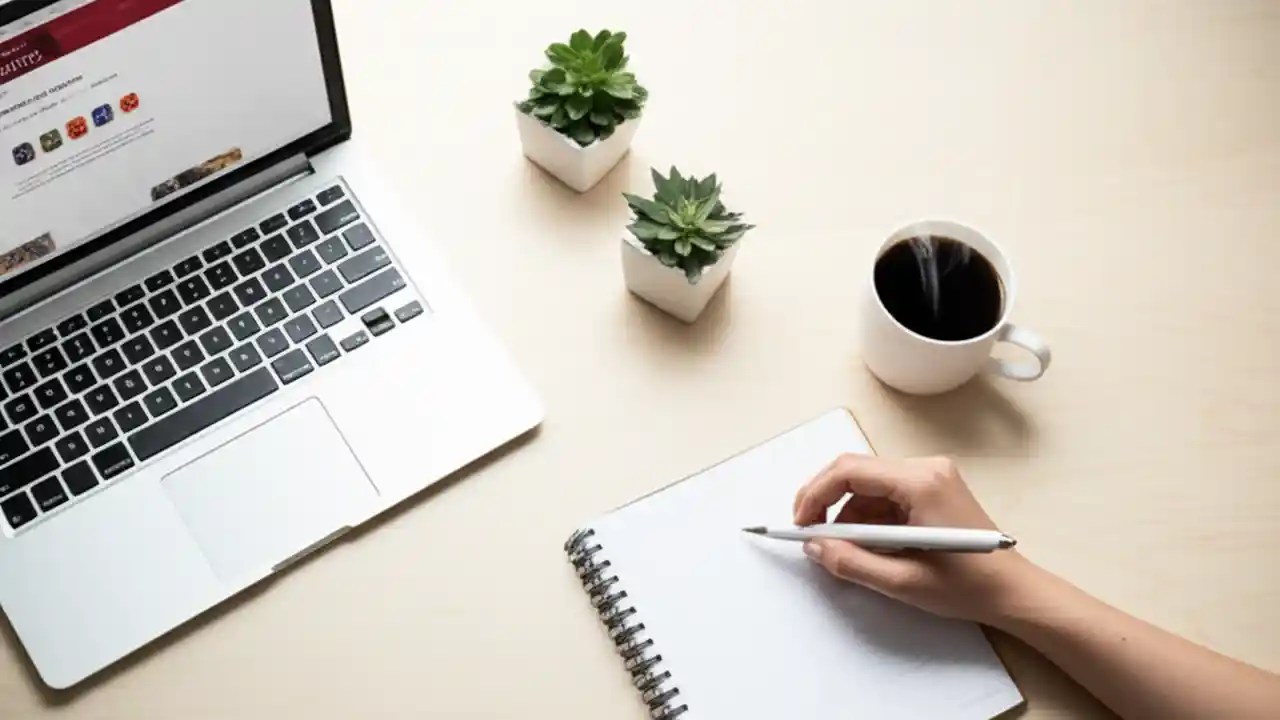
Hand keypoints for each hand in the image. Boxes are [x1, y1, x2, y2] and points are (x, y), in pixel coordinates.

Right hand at [792, 454, 1034, 625]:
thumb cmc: (968, 587)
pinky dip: (868, 518)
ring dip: (848, 514)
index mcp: (921, 482)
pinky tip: (869, 545)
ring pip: (868, 485)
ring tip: (843, 549)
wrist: (1013, 591)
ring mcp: (932, 475)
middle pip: (856, 471)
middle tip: (808, 533)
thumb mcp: (902, 582)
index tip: (800, 524)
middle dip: (826, 502)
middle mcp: (927, 468)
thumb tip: (814, 546)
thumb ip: (851, 562)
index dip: (816, 495)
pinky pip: (885, 494)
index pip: (850, 471)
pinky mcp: (933, 487)